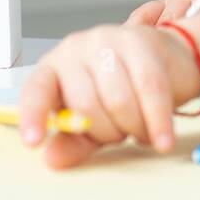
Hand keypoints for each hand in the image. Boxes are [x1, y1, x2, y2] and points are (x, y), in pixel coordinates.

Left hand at [18, 23, 198, 168]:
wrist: (166, 58)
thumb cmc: (123, 88)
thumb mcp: (92, 121)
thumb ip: (72, 141)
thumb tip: (53, 159)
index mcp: (54, 68)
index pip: (36, 91)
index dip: (34, 116)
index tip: (33, 141)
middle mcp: (76, 49)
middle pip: (85, 104)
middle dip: (108, 132)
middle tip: (122, 134)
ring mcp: (108, 40)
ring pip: (118, 99)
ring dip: (134, 128)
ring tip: (142, 130)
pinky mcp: (141, 41)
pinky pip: (150, 89)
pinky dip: (157, 121)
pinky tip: (162, 139)